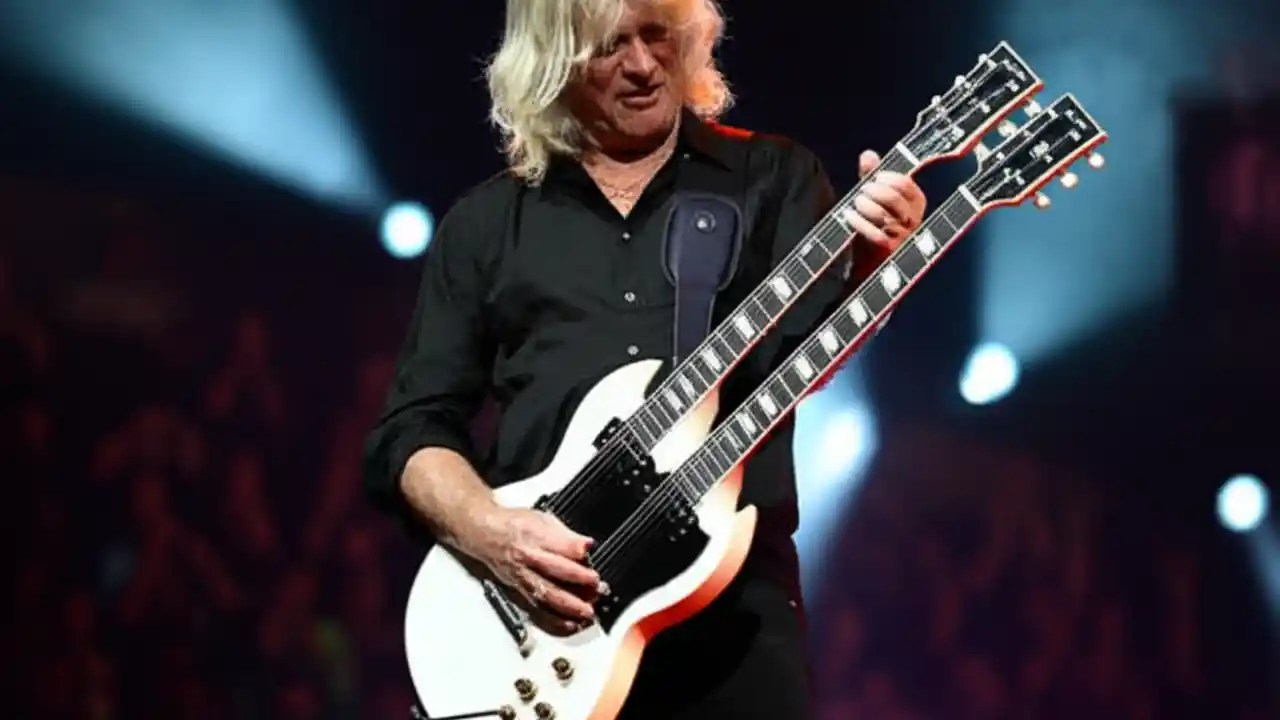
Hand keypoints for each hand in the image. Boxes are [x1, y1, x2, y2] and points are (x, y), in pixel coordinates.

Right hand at [461, 505, 601, 631]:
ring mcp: (521, 579)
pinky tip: (571, 625)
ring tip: (587, 612)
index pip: (555, 543)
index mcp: (533, 536)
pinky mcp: (518, 594)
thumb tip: (587, 547)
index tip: (589, 550)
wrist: (485, 536)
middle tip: (596, 586)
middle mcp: (526, 559)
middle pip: (551, 571)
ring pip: (545, 595)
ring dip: (569, 606)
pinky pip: (536, 612)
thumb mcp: (542, 519)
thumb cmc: (514, 526)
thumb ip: (566, 535)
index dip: (574, 547)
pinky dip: (555, 621)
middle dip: (576, 580)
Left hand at [847, 150, 927, 253]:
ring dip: (863, 206)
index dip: (885, 178)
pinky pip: (874, 233)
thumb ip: (871, 176)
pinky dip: (858, 222)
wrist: (870, 257)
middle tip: (860, 193)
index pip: (904, 183)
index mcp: (917, 202)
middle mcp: (914, 219)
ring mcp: (904, 236)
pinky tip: (848, 215)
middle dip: (872, 191)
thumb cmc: (876, 221)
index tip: (873, 179)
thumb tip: (868, 154)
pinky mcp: (890, 250)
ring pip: (882, 214)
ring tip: (854, 204)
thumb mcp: (875, 197)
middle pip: (892, 197)